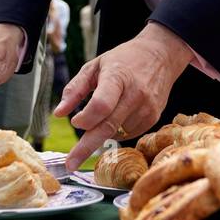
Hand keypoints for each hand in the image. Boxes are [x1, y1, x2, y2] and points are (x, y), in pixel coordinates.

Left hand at [55, 22, 192, 170]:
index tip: (75, 123)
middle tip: (70, 164)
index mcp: (118, 77)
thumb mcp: (95, 66)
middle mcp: (135, 94)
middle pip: (107, 126)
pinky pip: (128, 134)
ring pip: (117, 133)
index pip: (101, 105)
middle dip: (86, 148)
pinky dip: (116, 131)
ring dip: (102, 132)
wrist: (161, 55)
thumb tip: (59, 114)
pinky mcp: (154, 118)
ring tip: (104, 113)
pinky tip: (118, 114)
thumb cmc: (124, 59)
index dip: (86, 118)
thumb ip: (74, 89)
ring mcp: (147, 108)